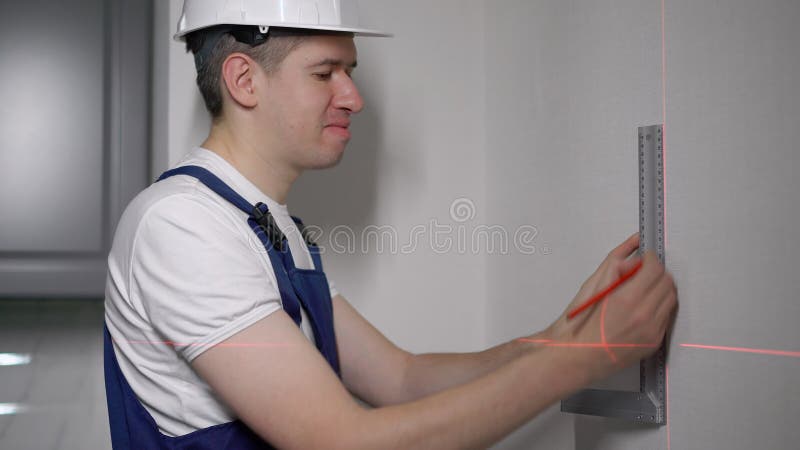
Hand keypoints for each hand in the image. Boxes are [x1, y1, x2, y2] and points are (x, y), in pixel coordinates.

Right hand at [543, 232, 677, 381]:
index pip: (655, 269)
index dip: (651, 258)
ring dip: (660, 289)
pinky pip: (665, 317)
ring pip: (670, 299)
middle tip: (644, 271)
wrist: (575, 357)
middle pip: (667, 282)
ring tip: (642, 289)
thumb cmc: (578, 325)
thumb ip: (616, 262)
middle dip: (658, 272)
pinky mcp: (653, 342)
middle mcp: (643, 316)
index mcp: (626, 299)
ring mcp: (651, 331)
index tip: (645, 257)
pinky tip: (641, 307)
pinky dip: (658, 307)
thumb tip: (632, 247)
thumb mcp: (592, 286)